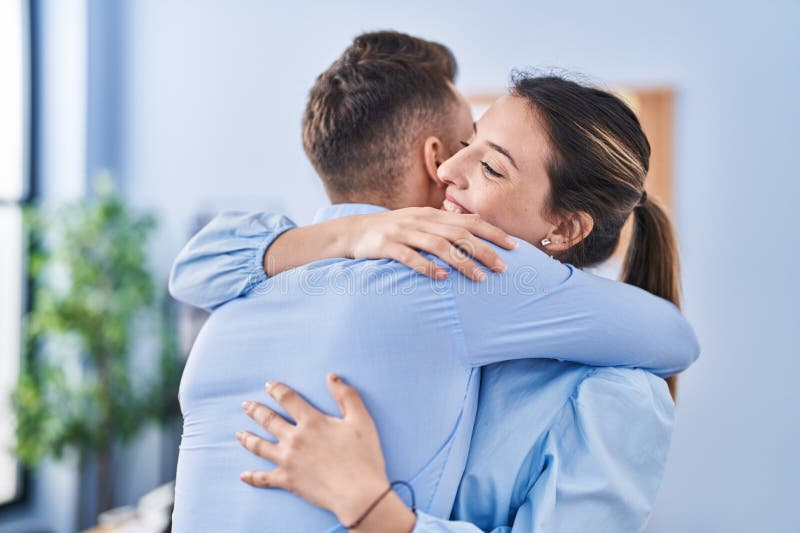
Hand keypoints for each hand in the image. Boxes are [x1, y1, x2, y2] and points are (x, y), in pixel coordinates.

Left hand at [237, 374, 414, 530]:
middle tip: (246, 405)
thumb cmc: (363, 456)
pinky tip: (243, 475)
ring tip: (239, 434)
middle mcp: (295, 439)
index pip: (288, 399)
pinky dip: (252, 477)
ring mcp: (288, 461)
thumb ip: (347, 396)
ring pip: (260, 446)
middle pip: (269, 420)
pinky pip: (264, 478)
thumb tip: (332, 377)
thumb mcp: (361, 420)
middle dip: (256, 410)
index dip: (277, 389)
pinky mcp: (287, 481)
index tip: (269, 385)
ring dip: (248, 438)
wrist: (358, 494)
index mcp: (312, 421)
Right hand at [344, 207, 517, 280]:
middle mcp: (421, 221)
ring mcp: (404, 233)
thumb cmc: (393, 230)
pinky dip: (427, 267)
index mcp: (432, 215)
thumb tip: (476, 228)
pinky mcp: (387, 246)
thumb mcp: (420, 222)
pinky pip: (410, 257)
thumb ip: (444, 225)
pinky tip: (441, 278)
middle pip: (459, 234)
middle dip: (484, 250)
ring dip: (462, 262)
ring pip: (439, 246)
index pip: (469, 221)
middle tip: (503, 268)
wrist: (354, 232)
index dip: (493, 232)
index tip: (514, 246)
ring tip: (479, 278)